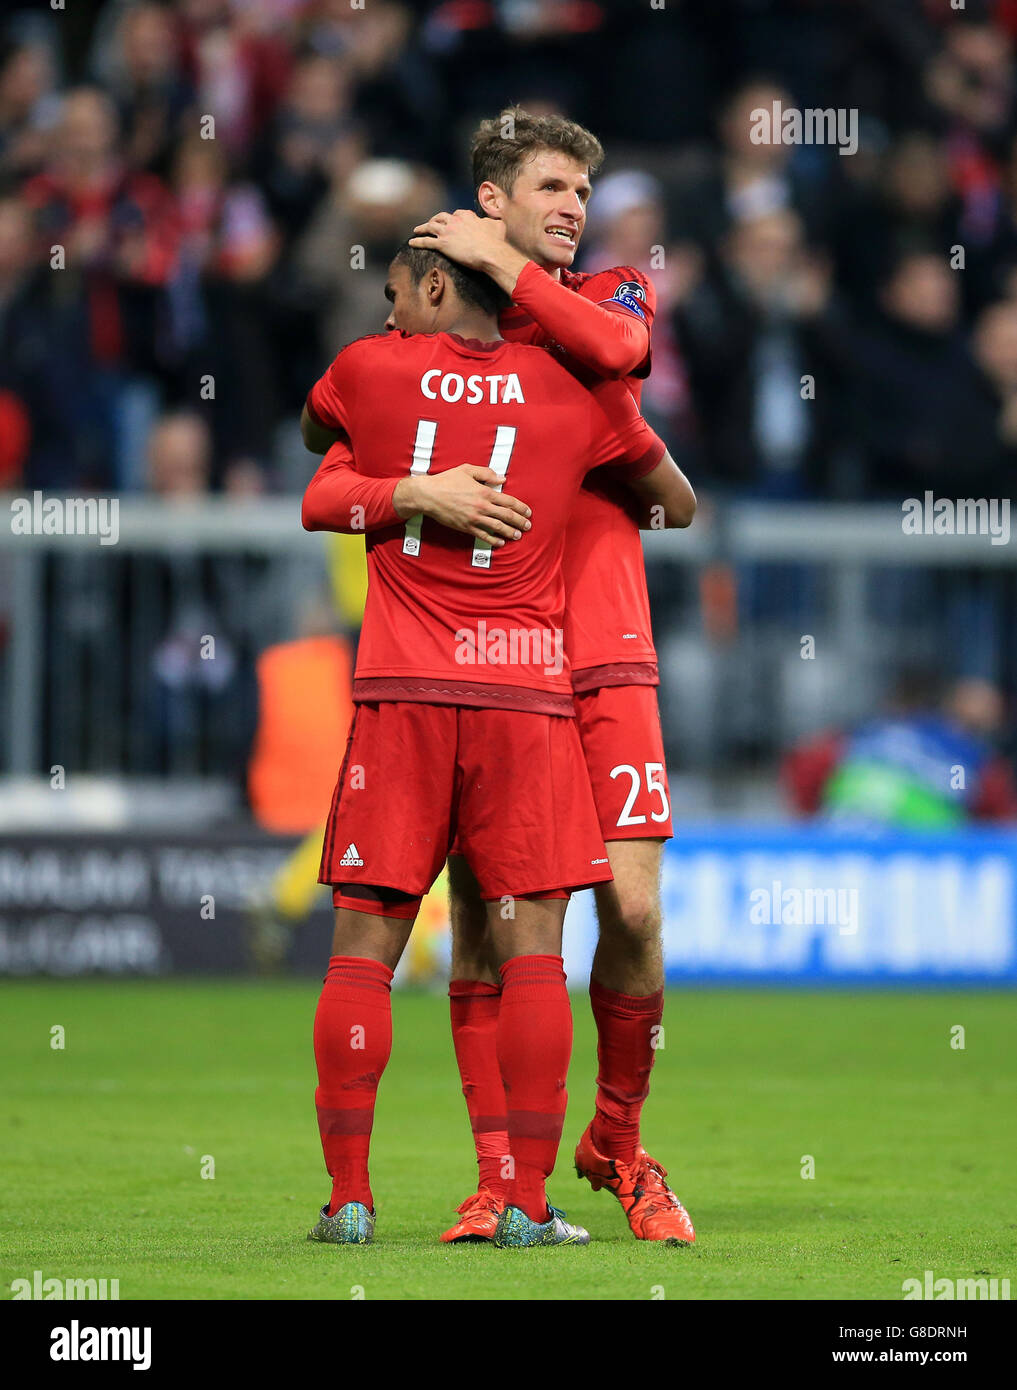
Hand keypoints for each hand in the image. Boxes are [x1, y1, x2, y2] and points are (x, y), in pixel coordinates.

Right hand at [395, 465, 531, 544]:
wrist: (429, 495)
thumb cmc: (447, 480)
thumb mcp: (467, 470)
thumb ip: (486, 473)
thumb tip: (502, 479)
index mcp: (484, 492)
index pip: (509, 501)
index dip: (521, 507)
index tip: (528, 512)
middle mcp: (482, 506)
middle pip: (507, 516)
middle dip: (520, 522)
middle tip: (528, 526)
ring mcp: (474, 518)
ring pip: (498, 528)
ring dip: (510, 532)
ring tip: (518, 535)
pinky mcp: (466, 527)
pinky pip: (483, 536)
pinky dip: (493, 540)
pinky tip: (501, 543)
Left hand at [408, 209, 508, 270]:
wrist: (490, 253)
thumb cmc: (496, 242)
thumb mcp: (498, 226)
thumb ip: (492, 222)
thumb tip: (494, 222)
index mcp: (468, 216)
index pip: (458, 213)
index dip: (454, 217)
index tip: (453, 220)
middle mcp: (455, 221)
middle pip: (441, 217)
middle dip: (435, 219)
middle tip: (432, 223)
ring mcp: (447, 232)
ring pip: (431, 227)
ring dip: (422, 228)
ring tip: (417, 230)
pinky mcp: (442, 244)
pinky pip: (426, 242)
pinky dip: (418, 242)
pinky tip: (411, 243)